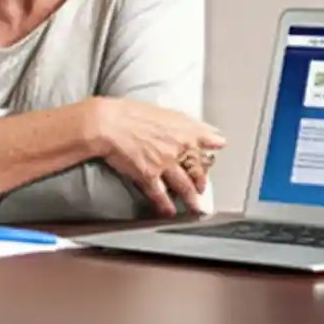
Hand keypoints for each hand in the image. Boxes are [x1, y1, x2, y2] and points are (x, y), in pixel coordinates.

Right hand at [85, 98, 224, 216]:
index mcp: (184, 131)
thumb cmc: (130, 113)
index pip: (207, 142)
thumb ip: (187, 123)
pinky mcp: (149, 176)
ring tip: (196, 208)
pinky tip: (169, 212)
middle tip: (202, 188)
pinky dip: (165, 206)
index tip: (217, 152)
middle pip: (198, 170)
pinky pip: (160, 195)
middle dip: (202, 181)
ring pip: (184, 187)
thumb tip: (208, 131)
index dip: (213, 148)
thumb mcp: (164, 111)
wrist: (107, 123)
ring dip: (191, 200)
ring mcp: (164, 164)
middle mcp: (178, 149)